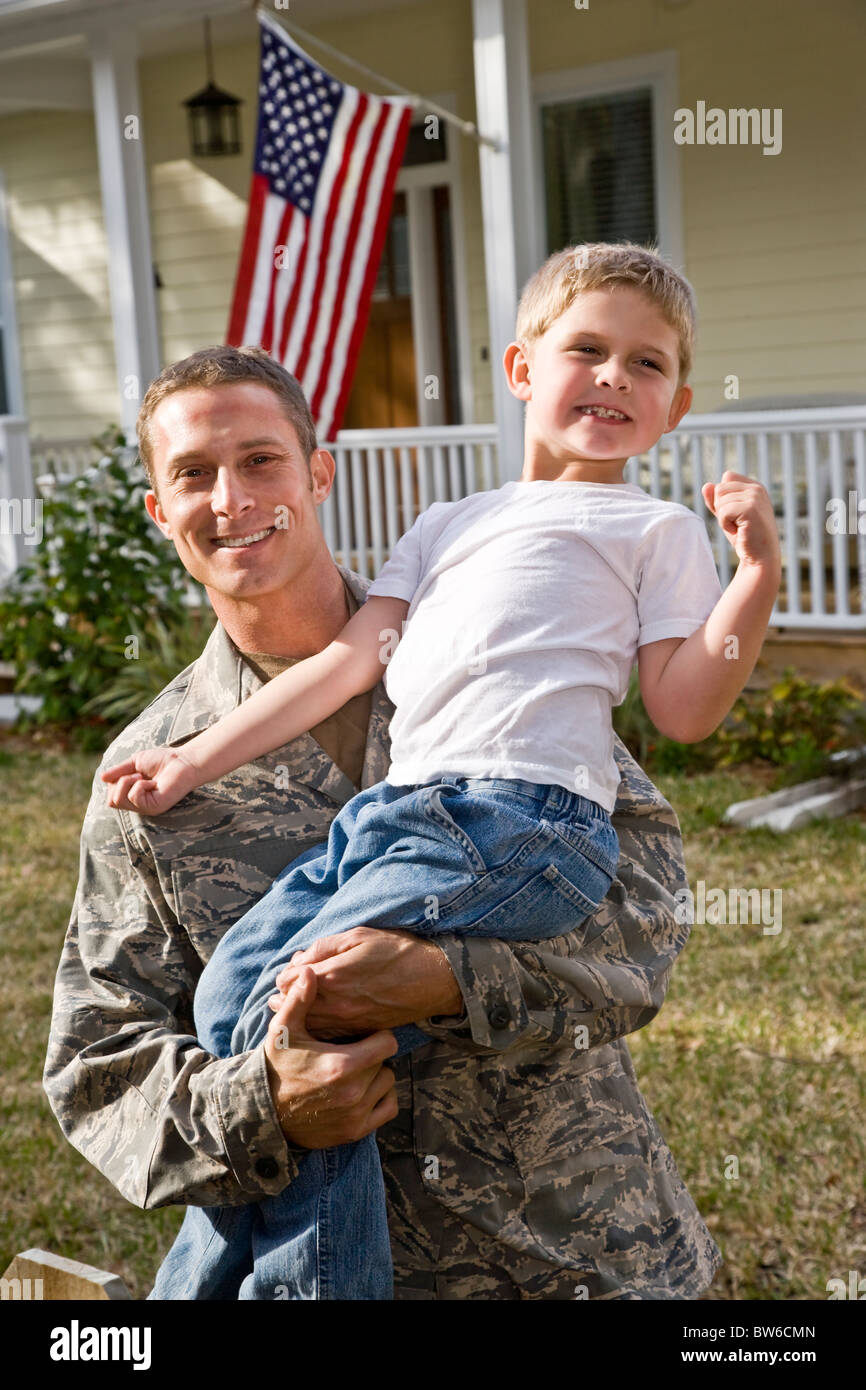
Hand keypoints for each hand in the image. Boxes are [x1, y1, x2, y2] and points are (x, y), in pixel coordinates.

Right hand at [100, 745, 199, 814]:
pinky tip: (153, 783)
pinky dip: (139, 785)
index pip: (110, 796)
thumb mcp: (135, 762)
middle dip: (119, 782)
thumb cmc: (163, 760)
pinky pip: (134, 797)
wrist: (183, 761)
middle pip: (111, 802)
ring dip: (127, 782)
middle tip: (137, 774)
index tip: (131, 771)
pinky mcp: (154, 808)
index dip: (115, 782)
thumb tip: (101, 778)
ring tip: (143, 776)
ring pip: (118, 800)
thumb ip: (119, 771)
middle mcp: (138, 804)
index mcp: (133, 795)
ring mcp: (146, 808)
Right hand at [264, 967, 398, 1147]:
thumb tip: (310, 971)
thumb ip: (300, 1001)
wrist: (263, 1113)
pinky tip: (361, 1090)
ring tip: (354, 1071)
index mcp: (341, 1064)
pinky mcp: (356, 1131)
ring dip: (377, 1076)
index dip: (377, 1035)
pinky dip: (380, 1099)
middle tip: (353, 1052)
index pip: (387, 1043)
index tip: (363, 1035)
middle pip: (387, 1062)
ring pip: (388, 1084)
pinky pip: (388, 1108)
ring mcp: (356, 1114)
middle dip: (373, 1055)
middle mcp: (354, 1092)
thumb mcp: (283, 1032)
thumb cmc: (276, 1066)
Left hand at [267, 927, 463, 1038]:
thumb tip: (299, 960)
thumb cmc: (396, 951)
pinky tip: (319, 1017)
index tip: (292, 971)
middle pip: (292, 1007)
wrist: (432, 980)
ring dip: (299, 1013)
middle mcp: (335, 1003)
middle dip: (285, 996)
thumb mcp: (359, 936)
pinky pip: (327, 1034)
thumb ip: (324, 947)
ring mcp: (347, 1021)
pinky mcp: (358, 1031)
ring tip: (297, 1005)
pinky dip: (317, 1026)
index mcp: (332, 976)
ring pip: (307, 1024)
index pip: (288, 982)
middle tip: (287, 989)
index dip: (286, 974)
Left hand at [701, 470, 780, 571]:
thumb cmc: (744, 537)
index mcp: (754, 486)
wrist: (759, 558)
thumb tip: (706, 485)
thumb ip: (716, 500)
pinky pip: (723, 512)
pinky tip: (739, 531)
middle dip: (721, 508)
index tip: (736, 514)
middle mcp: (757, 489)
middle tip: (737, 523)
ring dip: (723, 518)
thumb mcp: (727, 515)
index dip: (723, 498)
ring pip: (719, 500)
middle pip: (720, 488)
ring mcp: (755, 497)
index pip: (727, 478)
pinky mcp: (750, 508)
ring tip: (739, 527)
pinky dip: (725, 525)